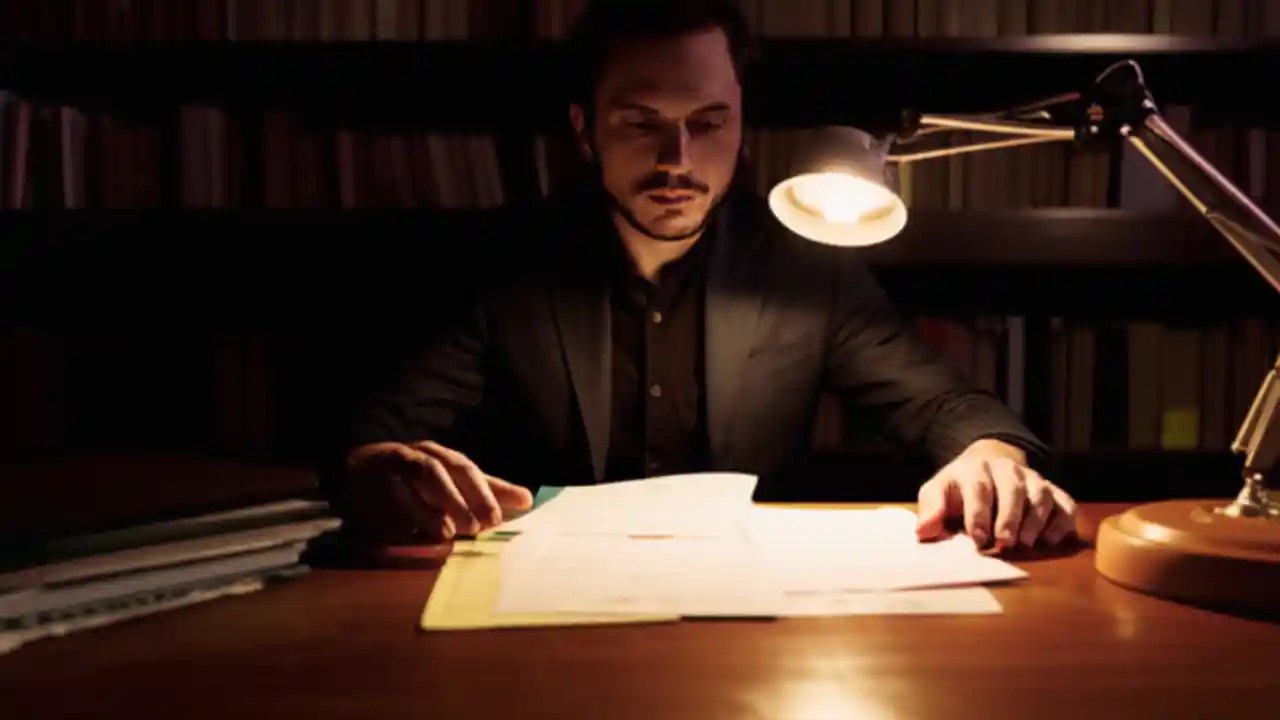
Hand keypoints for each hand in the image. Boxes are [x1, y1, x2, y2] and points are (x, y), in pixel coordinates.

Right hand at [344, 440, 532, 541]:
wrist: (362, 468)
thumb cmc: (421, 477)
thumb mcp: (456, 480)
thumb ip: (489, 489)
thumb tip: (527, 499)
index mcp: (439, 455)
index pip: (463, 468)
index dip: (481, 492)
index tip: (495, 517)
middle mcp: (414, 458)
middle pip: (435, 472)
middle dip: (456, 498)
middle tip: (475, 525)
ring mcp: (389, 472)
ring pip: (408, 485)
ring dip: (429, 509)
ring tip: (446, 533)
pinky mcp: (367, 492)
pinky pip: (384, 503)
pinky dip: (399, 519)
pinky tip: (412, 535)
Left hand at [914, 439, 1077, 551]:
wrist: (987, 464)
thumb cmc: (959, 487)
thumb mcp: (938, 491)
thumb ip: (931, 509)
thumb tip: (924, 531)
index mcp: (975, 469)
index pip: (978, 488)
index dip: (978, 513)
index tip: (977, 538)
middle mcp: (1007, 470)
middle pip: (1012, 489)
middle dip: (1009, 517)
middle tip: (1004, 543)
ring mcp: (1032, 479)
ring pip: (1041, 494)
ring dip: (1036, 520)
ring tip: (1027, 543)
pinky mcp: (1052, 490)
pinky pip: (1065, 502)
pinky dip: (1063, 521)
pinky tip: (1052, 540)